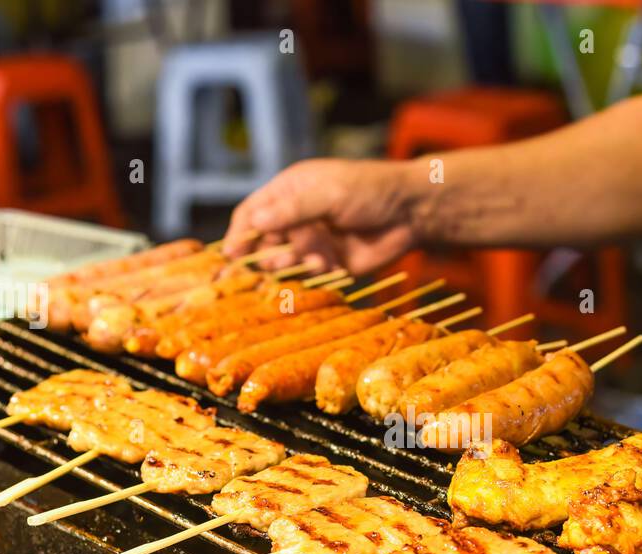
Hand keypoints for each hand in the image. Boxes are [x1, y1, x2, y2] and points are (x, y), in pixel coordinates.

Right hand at [222, 158, 421, 273]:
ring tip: (309, 258)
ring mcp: (312, 241)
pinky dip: (314, 271)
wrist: (410, 212)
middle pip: (263, 241)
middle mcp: (296, 217)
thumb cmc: (369, 191)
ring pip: (285, 260)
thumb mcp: (328, 194)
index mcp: (290, 192)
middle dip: (262, 254)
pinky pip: (310, 274)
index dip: (239, 234)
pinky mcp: (330, 263)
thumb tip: (254, 223)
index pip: (252, 213)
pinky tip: (327, 263)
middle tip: (264, 267)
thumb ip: (292, 210)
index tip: (231, 255)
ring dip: (291, 262)